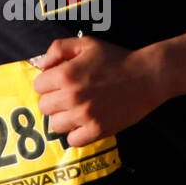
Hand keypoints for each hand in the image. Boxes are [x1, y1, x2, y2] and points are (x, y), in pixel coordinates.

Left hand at [31, 36, 166, 148]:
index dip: (48, 83)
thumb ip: (59, 49)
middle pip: (44, 107)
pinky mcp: (97, 130)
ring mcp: (84, 115)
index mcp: (65, 74)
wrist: (147, 76)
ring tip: (77, 110)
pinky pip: (72, 141)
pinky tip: (85, 123)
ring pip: (55, 125)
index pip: (38, 86)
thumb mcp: (86, 43)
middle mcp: (71, 96)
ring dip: (63, 118)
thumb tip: (41, 65)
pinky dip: (76, 134)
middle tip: (69, 96)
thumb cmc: (116, 59)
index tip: (60, 83)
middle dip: (54, 101)